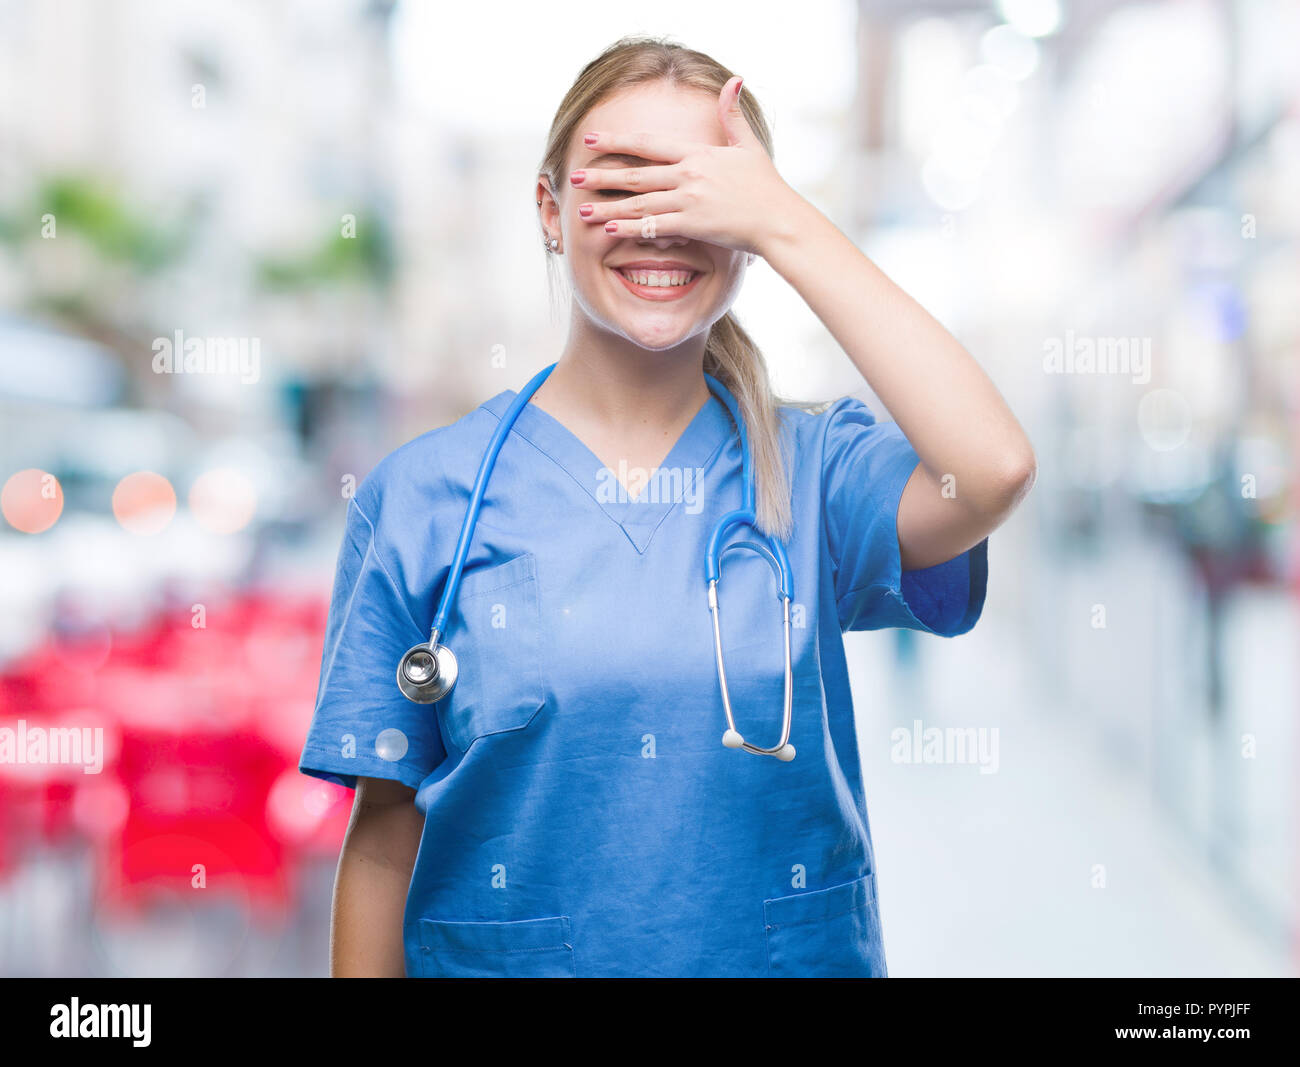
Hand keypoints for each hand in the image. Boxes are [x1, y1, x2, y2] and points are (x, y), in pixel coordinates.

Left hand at [569, 76, 799, 257]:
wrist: (779, 220)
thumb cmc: (766, 187)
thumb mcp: (748, 145)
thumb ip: (733, 115)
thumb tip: (734, 80)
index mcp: (697, 154)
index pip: (648, 143)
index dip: (617, 141)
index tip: (592, 140)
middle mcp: (688, 174)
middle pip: (636, 173)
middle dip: (602, 174)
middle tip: (574, 176)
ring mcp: (689, 200)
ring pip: (639, 202)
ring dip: (608, 207)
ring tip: (582, 209)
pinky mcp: (693, 225)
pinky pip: (654, 227)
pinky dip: (630, 228)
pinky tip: (608, 230)